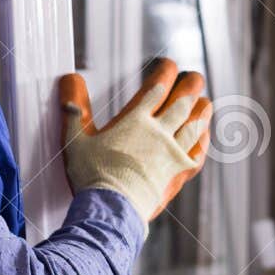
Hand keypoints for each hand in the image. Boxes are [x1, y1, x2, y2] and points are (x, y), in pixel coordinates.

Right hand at [59, 59, 211, 226]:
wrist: (113, 208)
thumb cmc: (93, 175)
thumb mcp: (76, 138)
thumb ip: (74, 108)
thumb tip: (69, 79)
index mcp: (135, 120)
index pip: (155, 89)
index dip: (164, 74)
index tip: (169, 65)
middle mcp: (159, 132)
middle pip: (181, 103)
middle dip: (189, 87)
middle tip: (195, 78)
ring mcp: (172, 152)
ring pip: (193, 125)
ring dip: (201, 111)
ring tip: (206, 102)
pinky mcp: (179, 173)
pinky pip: (197, 153)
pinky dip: (203, 142)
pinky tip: (204, 138)